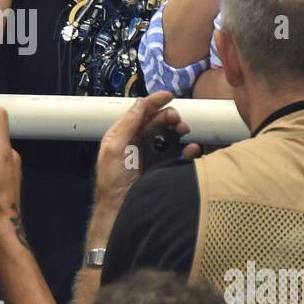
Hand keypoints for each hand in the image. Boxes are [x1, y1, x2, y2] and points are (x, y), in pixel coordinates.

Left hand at [94, 91, 200, 208]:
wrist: (121, 208)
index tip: (168, 95)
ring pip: (170, 134)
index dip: (154, 101)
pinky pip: (179, 154)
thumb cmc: (112, 179)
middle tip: (177, 119)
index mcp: (124, 134)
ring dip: (178, 129)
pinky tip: (191, 148)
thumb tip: (140, 102)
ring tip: (184, 130)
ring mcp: (152, 153)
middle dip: (169, 115)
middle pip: (158, 121)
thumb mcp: (114, 149)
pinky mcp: (164, 166)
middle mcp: (139, 141)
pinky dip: (187, 148)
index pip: (140, 112)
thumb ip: (127, 125)